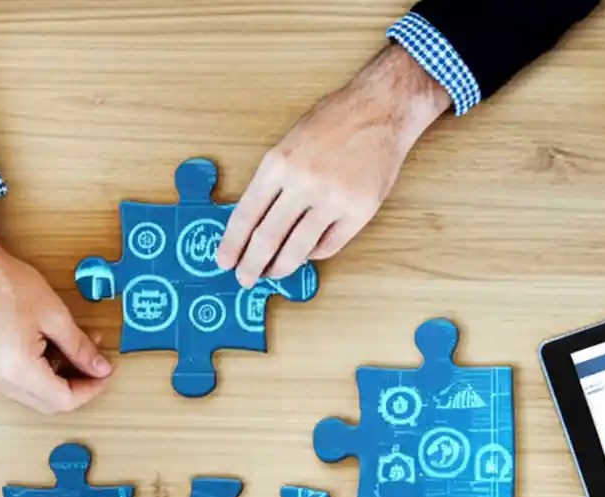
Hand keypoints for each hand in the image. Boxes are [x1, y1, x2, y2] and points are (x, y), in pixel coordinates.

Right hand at [0, 206, 112, 413]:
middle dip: (78, 386)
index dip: (90, 389)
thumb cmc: (7, 284)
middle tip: (97, 364)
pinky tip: (55, 348)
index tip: (105, 373)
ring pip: (36, 394)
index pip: (63, 399)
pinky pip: (21, 383)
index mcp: (16, 369)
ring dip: (61, 377)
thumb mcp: (55, 315)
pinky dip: (43, 372)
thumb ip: (81, 348)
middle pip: (49, 403)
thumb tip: (100, 368)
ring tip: (78, 347)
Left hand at [216, 44, 450, 287]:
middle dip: (251, 264)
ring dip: (280, 267)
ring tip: (272, 273)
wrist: (381, 109)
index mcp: (279, 163)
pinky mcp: (359, 212)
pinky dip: (314, 253)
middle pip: (267, 238)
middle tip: (244, 279)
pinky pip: (329, 245)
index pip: (246, 215)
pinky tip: (307, 252)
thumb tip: (253, 222)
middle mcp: (303, 183)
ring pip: (298, 249)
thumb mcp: (289, 144)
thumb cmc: (333, 122)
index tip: (224, 260)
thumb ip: (272, 182)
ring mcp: (333, 200)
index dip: (232, 243)